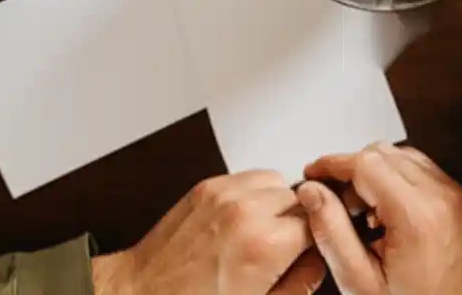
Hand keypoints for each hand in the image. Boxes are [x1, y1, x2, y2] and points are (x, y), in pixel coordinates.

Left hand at [91, 170, 324, 294]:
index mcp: (265, 245)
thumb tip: (318, 262)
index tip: (308, 250)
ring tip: (260, 232)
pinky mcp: (208, 186)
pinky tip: (241, 222)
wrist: (142, 292)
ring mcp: (225, 194)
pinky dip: (252, 195)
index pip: (319, 222)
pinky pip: (248, 179)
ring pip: (276, 182)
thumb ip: (300, 284)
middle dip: (296, 222)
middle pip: (300, 199)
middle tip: (281, 248)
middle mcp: (246, 211)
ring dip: (275, 204)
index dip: (318, 239)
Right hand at [297, 143, 461, 294]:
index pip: (365, 163)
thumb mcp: (360, 281)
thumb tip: (312, 194)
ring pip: (401, 156)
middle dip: (351, 170)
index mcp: (416, 214)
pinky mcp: (456, 199)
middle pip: (383, 153)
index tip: (313, 174)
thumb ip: (331, 233)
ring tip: (361, 213)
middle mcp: (439, 196)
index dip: (332, 164)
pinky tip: (384, 213)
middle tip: (334, 201)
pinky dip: (395, 179)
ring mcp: (452, 195)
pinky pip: (419, 169)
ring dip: (373, 173)